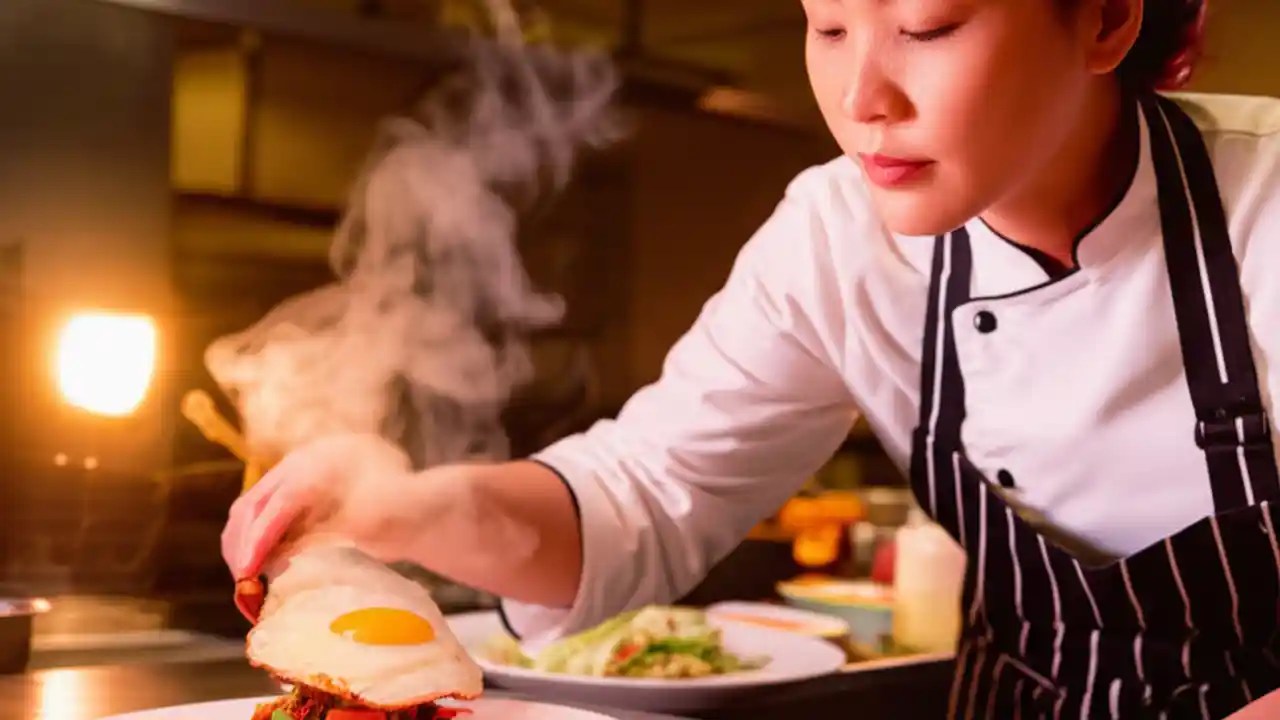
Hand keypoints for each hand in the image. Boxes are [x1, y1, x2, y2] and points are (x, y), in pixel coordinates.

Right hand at [221, 433, 415, 580]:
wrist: (414, 503)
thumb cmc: (403, 511)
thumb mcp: (375, 523)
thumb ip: (330, 536)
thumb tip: (283, 557)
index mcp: (326, 464)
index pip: (280, 502)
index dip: (259, 538)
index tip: (248, 570)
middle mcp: (303, 463)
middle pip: (254, 502)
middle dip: (243, 545)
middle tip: (244, 582)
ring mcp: (293, 475)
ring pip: (249, 507)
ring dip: (241, 544)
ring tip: (246, 578)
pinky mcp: (290, 491)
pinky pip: (258, 512)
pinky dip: (251, 540)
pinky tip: (255, 566)